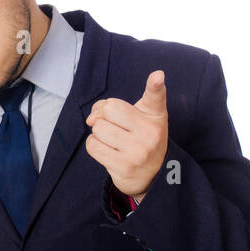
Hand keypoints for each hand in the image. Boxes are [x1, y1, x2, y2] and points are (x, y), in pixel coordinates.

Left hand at [85, 69, 167, 202]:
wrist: (150, 175)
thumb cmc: (139, 137)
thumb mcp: (137, 117)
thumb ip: (111, 107)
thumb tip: (91, 118)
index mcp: (155, 115)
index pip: (155, 97)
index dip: (156, 84)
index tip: (158, 75)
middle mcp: (150, 132)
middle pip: (109, 110)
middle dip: (105, 116)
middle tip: (116, 126)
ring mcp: (138, 151)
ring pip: (98, 128)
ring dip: (99, 133)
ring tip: (113, 140)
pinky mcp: (124, 166)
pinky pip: (92, 146)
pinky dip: (94, 145)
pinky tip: (107, 149)